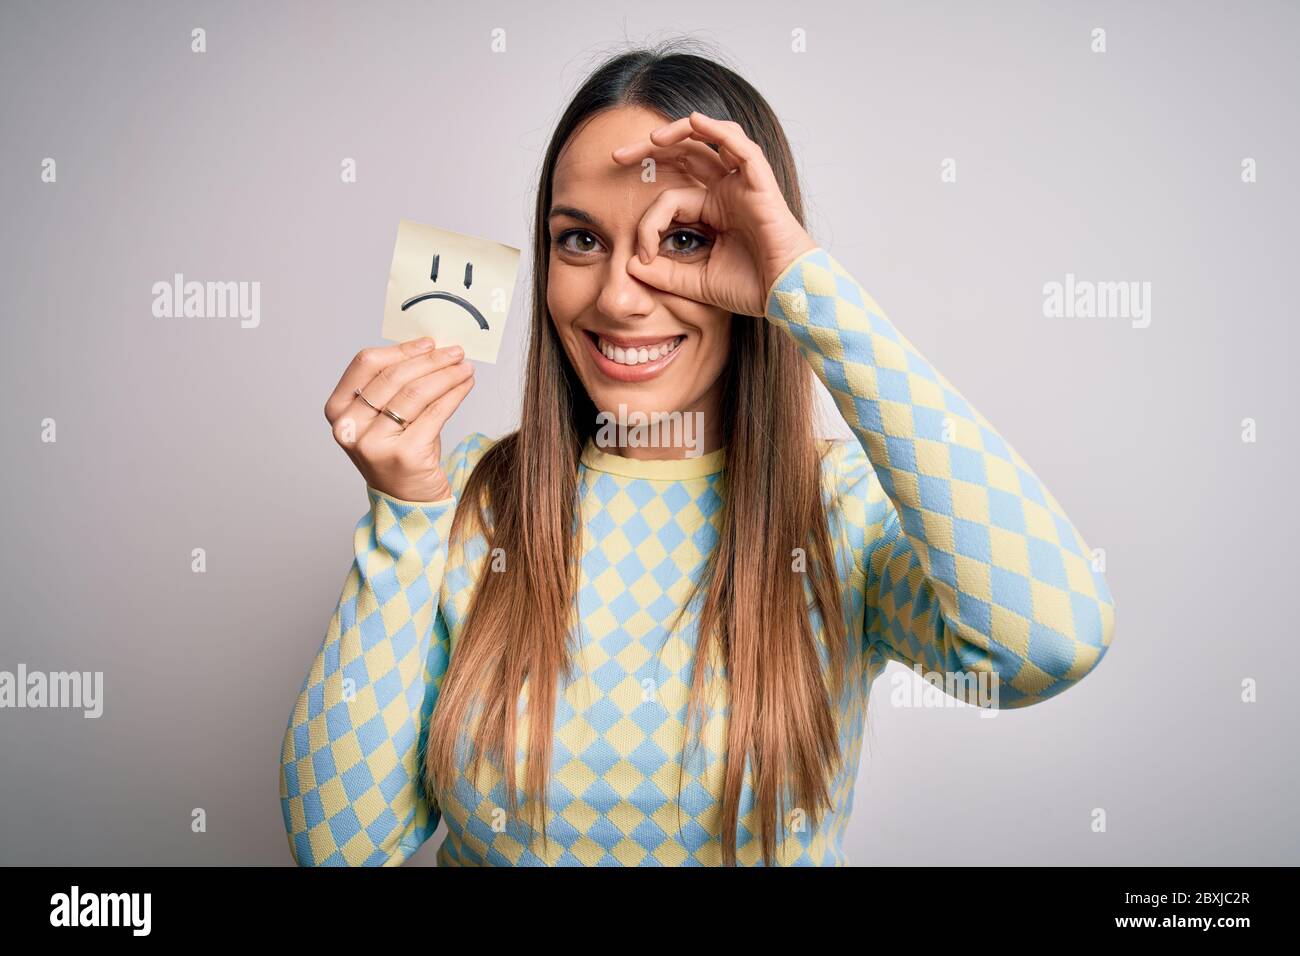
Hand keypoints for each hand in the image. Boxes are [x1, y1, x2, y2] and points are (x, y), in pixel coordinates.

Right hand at [323, 337, 475, 502]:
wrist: (407, 501)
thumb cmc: (398, 451)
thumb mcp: (384, 416)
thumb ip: (395, 384)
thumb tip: (430, 348)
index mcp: (337, 410)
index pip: (366, 364)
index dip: (401, 350)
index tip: (428, 343)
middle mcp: (350, 427)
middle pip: (394, 376)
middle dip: (430, 360)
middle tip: (455, 352)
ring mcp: (375, 443)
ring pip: (416, 393)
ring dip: (446, 374)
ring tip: (465, 367)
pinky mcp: (405, 455)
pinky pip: (435, 413)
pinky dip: (454, 394)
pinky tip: (466, 385)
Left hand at [611, 111, 817, 316]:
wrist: (786, 295)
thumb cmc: (750, 288)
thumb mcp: (694, 283)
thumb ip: (663, 272)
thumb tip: (628, 264)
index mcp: (712, 211)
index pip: (670, 200)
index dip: (649, 223)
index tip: (641, 255)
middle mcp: (726, 191)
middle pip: (685, 154)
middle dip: (650, 150)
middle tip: (617, 156)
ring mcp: (743, 184)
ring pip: (711, 140)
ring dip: (680, 131)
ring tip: (651, 138)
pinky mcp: (760, 184)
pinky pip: (741, 147)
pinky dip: (718, 131)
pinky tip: (695, 121)